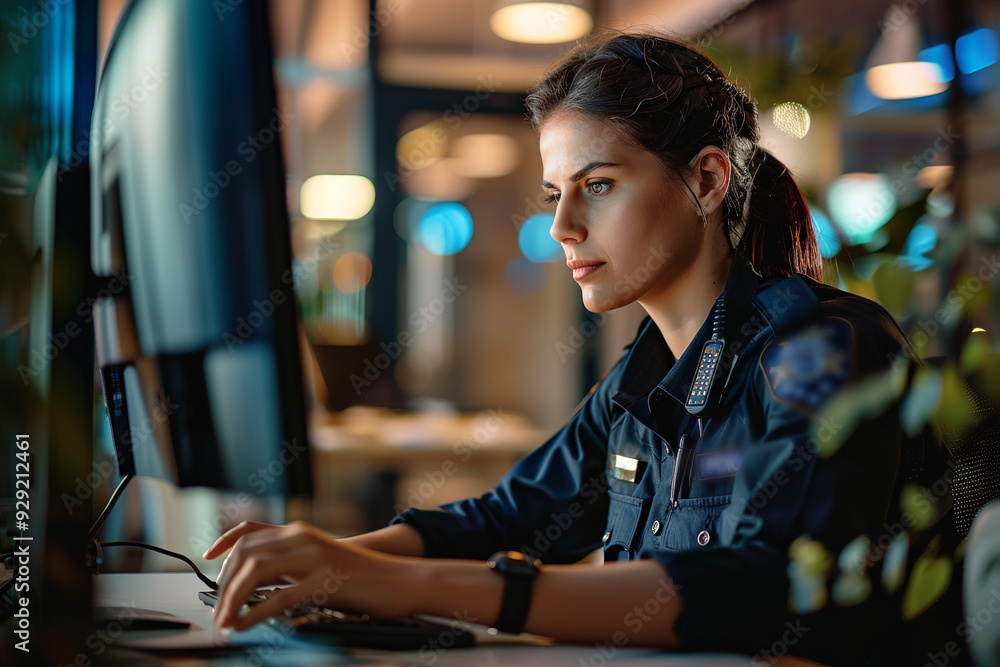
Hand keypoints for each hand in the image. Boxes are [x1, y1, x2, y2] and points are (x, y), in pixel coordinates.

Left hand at [203, 520, 410, 633]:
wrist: (399, 580)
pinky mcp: (325, 580)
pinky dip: (254, 613)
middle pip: (246, 554)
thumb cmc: (360, 579)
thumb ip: (291, 565)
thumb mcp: (319, 563)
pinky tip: (243, 625)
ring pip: (256, 571)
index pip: (250, 532)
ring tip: (225, 621)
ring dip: (233, 599)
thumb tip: (254, 583)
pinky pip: (279, 596)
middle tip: (218, 610)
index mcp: (300, 533)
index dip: (224, 544)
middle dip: (223, 584)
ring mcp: (314, 557)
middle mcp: (303, 538)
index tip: (207, 560)